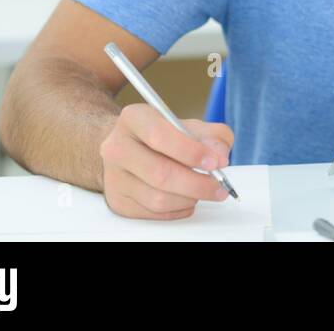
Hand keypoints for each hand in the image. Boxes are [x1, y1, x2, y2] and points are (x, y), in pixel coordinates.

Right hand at [100, 104, 234, 219]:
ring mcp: (114, 177)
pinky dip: (178, 209)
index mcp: (134, 119)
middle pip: (160, 173)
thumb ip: (212, 135)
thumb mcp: (190, 125)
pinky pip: (154, 213)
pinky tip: (187, 198)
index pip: (160, 136)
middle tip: (219, 185)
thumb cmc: (164, 136)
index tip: (216, 162)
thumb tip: (220, 155)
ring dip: (189, 198)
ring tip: (203, 189)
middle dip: (197, 183)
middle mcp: (117, 147)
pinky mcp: (118, 201)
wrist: (131, 150)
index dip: (191, 151)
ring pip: (157, 199)